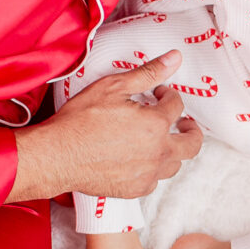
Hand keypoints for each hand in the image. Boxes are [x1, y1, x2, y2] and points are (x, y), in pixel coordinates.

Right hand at [9, 51, 203, 201]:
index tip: (157, 93)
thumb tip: (174, 58)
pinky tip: (141, 159)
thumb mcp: (113, 87)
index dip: (168, 94)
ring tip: (159, 140)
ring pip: (175, 164)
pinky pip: (155, 180)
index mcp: (156, 125)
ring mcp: (148, 174)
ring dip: (172, 149)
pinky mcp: (135, 190)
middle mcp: (158, 152)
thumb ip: (148, 73)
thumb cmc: (80, 121)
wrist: (57, 156)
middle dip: (190, 129)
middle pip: (192, 143)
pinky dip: (153, 169)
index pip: (177, 105)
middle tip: (182, 123)